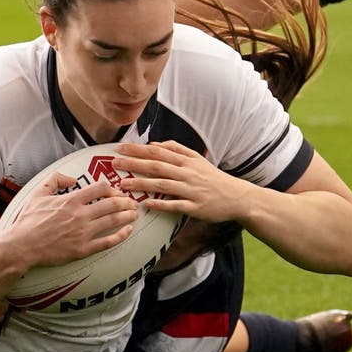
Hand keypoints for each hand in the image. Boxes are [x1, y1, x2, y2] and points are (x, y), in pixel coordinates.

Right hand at [2, 172, 138, 266]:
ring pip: (114, 221)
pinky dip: (122, 235)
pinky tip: (128, 231)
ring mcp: (83, 233)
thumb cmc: (28, 221)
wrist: (21, 246)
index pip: (100, 188)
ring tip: (134, 214)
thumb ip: (55, 180)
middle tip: (132, 202)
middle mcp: (80, 215)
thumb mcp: (38, 193)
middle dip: (127, 202)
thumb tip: (72, 177)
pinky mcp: (83, 249)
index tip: (116, 192)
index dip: (113, 189)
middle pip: (113, 204)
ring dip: (128, 216)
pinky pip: (108, 242)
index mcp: (71, 200)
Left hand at [114, 140, 244, 223]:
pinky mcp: (195, 207)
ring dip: (142, 184)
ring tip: (123, 184)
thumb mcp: (197, 159)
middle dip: (134, 164)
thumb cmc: (212, 178)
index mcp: (186, 161)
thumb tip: (154, 144)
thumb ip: (176, 149)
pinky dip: (160, 204)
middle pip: (156, 167)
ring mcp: (191, 191)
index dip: (137, 150)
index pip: (157, 153)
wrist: (236, 197)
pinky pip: (175, 205)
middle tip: (114, 163)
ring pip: (163, 185)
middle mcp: (187, 173)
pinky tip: (146, 204)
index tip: (119, 148)